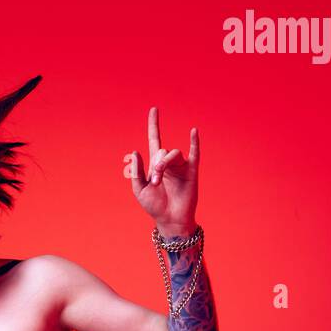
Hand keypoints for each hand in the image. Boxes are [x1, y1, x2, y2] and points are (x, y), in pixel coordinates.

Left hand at [131, 106, 198, 232]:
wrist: (170, 220)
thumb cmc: (154, 207)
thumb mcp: (139, 190)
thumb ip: (136, 172)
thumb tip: (136, 151)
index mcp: (155, 165)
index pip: (155, 139)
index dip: (154, 125)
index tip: (154, 110)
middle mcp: (168, 163)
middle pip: (162, 151)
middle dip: (156, 164)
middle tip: (154, 181)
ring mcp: (181, 166)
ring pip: (173, 153)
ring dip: (164, 164)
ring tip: (159, 179)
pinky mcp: (191, 172)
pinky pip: (194, 153)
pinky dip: (194, 142)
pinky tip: (193, 132)